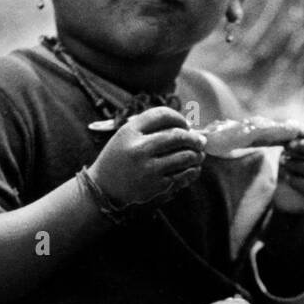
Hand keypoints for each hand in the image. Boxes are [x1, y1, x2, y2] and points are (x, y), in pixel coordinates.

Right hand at [89, 107, 205, 209]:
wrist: (103, 189)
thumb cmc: (119, 159)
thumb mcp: (125, 136)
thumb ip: (150, 128)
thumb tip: (187, 127)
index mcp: (130, 131)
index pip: (162, 115)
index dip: (179, 118)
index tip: (186, 124)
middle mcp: (139, 148)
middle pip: (177, 136)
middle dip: (193, 138)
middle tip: (200, 141)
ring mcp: (148, 168)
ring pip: (184, 156)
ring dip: (197, 155)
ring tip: (199, 155)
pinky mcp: (156, 186)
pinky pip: (182, 175)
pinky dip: (192, 171)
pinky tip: (193, 169)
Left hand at [273, 127, 303, 215]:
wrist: (292, 197)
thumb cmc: (297, 166)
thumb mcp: (295, 149)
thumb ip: (296, 138)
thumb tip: (290, 125)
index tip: (298, 131)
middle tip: (290, 146)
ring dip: (300, 165)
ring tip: (284, 162)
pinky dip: (299, 181)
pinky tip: (287, 176)